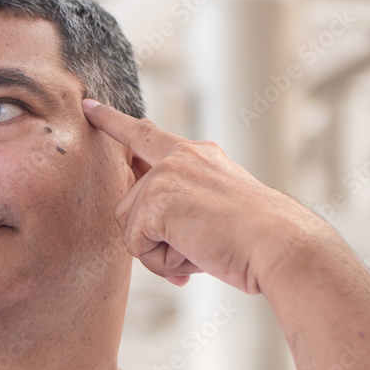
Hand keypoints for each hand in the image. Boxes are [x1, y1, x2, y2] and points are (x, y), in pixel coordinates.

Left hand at [81, 99, 323, 292]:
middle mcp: (179, 158)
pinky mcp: (156, 201)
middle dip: (152, 239)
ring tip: (201, 249)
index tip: (89, 106)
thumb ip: (179, 203)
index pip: (144, 134)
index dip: (113, 121)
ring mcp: (165, 177)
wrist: (281, 245)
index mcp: (197, 155)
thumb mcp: (216, 207)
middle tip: (196, 248)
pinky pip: (136, 246)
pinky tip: (194, 253)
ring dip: (160, 253)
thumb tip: (139, 226)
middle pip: (129, 207)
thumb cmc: (256, 239)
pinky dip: (162, 262)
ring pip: (130, 229)